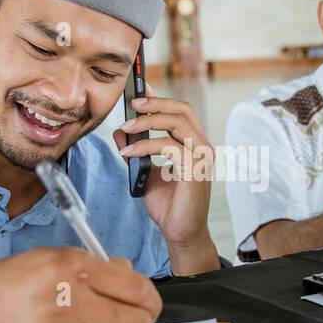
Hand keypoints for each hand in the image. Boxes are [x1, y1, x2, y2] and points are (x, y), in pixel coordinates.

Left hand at [113, 83, 219, 274]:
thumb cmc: (169, 205)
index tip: (139, 88)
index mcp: (194, 145)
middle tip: (131, 103)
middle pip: (183, 110)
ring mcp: (201, 159)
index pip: (181, 112)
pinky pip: (170, 147)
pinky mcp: (195, 172)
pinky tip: (128, 153)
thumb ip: (137, 151)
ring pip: (178, 123)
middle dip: (155, 102)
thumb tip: (121, 132)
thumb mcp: (146, 172)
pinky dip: (145, 146)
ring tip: (125, 128)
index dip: (160, 97)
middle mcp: (202, 148)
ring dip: (147, 122)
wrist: (180, 234)